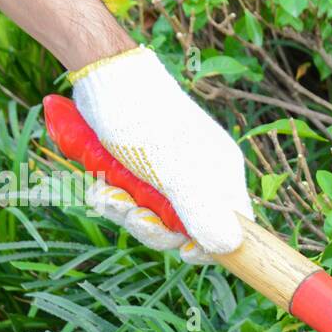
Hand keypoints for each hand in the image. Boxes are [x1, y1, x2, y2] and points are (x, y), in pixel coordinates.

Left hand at [70, 46, 253, 262]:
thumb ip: (204, 213)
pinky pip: (132, 197)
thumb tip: (231, 247)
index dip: (208, 246)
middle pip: (185, 227)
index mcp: (221, 176)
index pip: (230, 227)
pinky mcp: (140, 166)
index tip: (184, 251)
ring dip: (125, 208)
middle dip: (152, 225)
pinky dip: (113, 194)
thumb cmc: (146, 124)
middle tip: (130, 212)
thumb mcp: (178, 175)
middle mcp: (201, 176)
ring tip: (105, 191)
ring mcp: (169, 171)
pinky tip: (99, 182)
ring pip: (153, 213)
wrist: (104, 79)